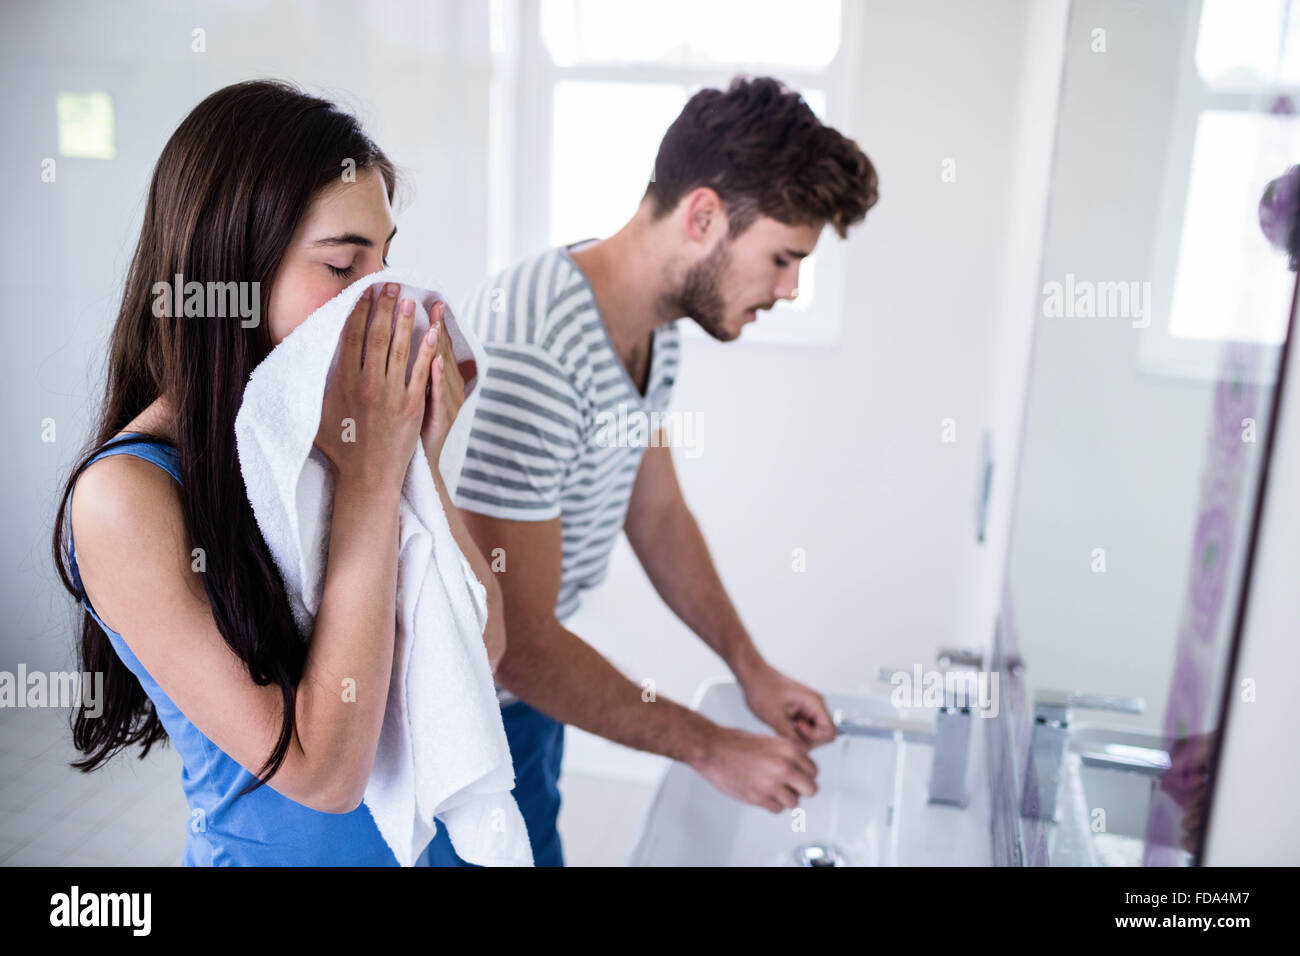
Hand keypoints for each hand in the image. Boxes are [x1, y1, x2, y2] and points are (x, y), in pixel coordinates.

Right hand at [314, 283, 438, 492]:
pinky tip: (432, 331)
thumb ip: (307, 391)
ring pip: (399, 349)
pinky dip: (427, 350)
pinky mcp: (412, 407)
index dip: (359, 311)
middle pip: (376, 337)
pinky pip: (420, 372)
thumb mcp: (313, 417)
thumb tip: (286, 369)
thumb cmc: (340, 449)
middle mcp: (366, 386)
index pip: (351, 338)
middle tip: (391, 284)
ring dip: (405, 321)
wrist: (367, 478)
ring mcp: (391, 396)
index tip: (366, 293)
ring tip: (410, 299)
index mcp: (342, 383)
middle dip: (384, 307)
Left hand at [420, 301, 466, 467]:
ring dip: (438, 344)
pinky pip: (438, 396)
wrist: (414, 465)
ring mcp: (443, 404)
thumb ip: (410, 372)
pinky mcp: (438, 419)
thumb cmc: (406, 431)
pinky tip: (436, 362)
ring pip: (442, 368)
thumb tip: (400, 345)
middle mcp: (444, 389)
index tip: (429, 298)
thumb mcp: (412, 398)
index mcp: (436, 380)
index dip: (432, 321)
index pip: (434, 343)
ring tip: (436, 321)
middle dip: (437, 324)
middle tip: (436, 301)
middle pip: (441, 349)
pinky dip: (438, 379)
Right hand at [693, 724, 818, 812]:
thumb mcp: (769, 741)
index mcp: (789, 749)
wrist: (712, 748)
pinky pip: (777, 809)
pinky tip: (762, 794)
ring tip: (772, 790)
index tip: (798, 777)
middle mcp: (785, 766)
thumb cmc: (736, 743)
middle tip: (790, 788)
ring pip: (794, 802)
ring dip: (785, 799)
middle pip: (811, 789)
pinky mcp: (759, 797)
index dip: (805, 774)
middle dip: (801, 790)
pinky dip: (771, 805)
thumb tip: (800, 769)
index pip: (813, 770)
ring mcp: (772, 783)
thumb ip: (787, 755)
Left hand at [739, 663, 836, 749]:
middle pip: (823, 734)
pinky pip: (803, 729)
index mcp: (814, 702)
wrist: (752, 675)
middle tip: (787, 731)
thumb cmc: (762, 687)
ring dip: (799, 736)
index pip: (830, 732)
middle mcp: (814, 704)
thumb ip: (791, 737)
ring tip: (781, 726)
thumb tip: (802, 752)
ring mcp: (807, 708)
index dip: (814, 738)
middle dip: (806, 739)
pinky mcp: (799, 711)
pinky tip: (780, 725)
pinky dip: (794, 732)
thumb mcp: (775, 717)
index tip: (796, 730)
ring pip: (813, 733)